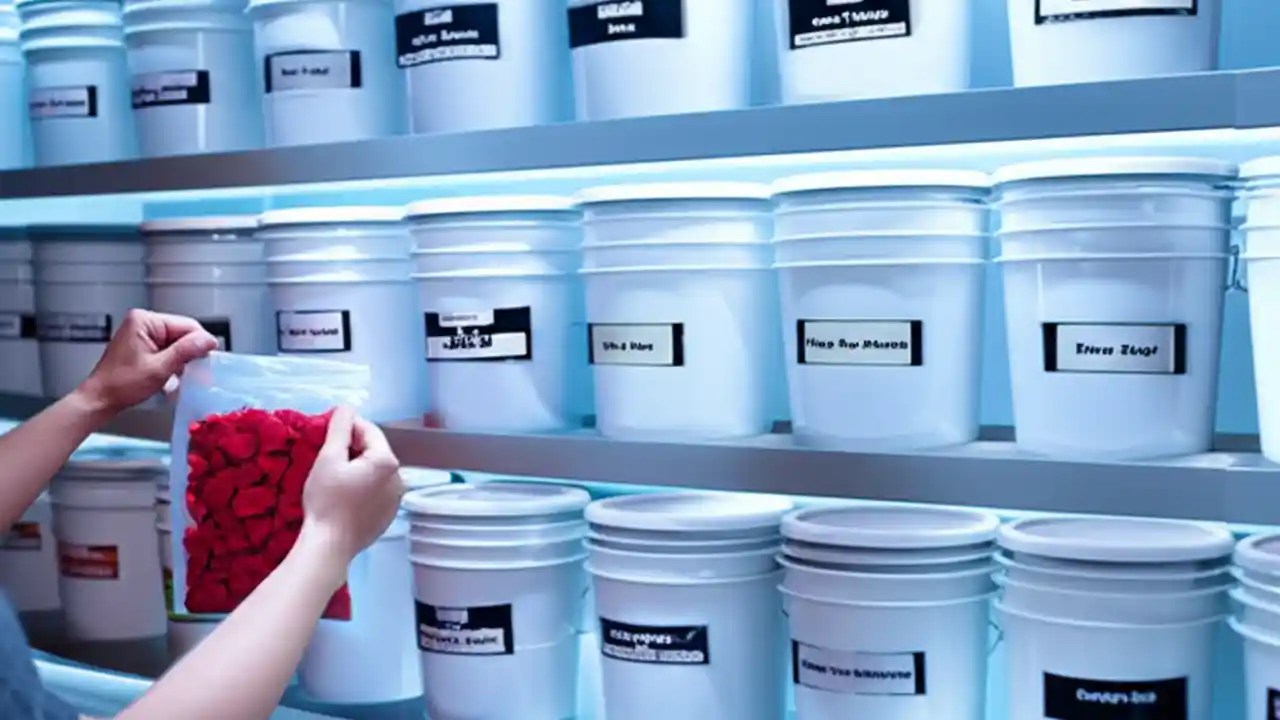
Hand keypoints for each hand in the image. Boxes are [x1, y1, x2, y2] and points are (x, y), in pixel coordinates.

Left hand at [76, 310, 218, 413]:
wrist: (100, 399)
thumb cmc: (121, 384)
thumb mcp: (160, 368)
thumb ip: (186, 351)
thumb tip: (209, 340)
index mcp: (144, 321)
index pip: (187, 325)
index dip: (200, 343)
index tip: (207, 361)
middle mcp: (143, 322)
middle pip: (183, 333)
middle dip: (189, 353)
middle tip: (192, 373)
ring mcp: (142, 333)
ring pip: (177, 343)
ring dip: (182, 360)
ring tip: (177, 376)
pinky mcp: (143, 344)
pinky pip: (168, 349)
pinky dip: (173, 363)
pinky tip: (170, 376)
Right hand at [298, 407, 403, 566]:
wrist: (329, 546)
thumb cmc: (326, 501)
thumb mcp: (328, 459)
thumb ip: (340, 429)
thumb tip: (346, 408)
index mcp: (387, 461)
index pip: (369, 431)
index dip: (347, 426)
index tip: (328, 428)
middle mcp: (399, 478)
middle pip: (374, 451)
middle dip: (353, 448)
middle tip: (328, 454)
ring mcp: (396, 499)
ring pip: (376, 472)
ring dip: (358, 467)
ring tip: (334, 475)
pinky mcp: (388, 515)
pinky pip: (377, 491)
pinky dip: (363, 486)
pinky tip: (344, 494)